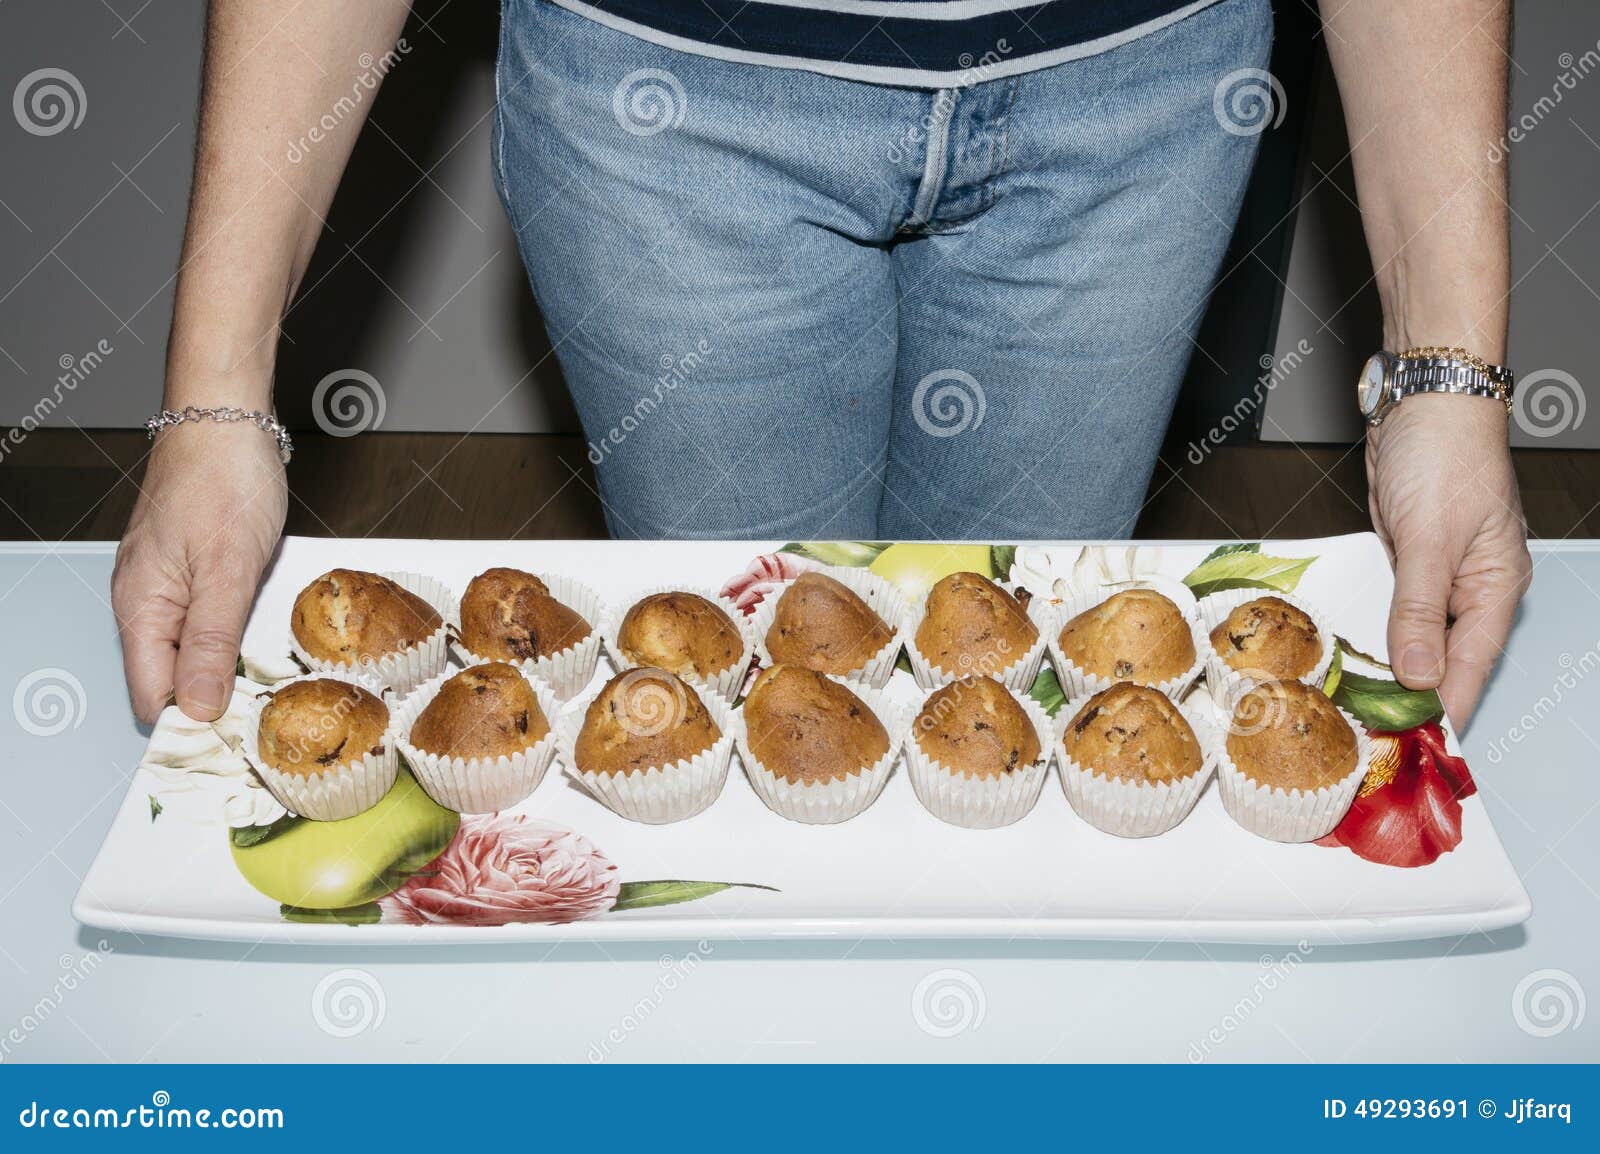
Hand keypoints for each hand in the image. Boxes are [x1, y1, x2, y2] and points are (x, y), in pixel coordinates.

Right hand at [112, 421, 286, 723]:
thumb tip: (198, 709)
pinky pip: (201, 625)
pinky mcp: (188, 570)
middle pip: (168, 680)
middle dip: (210, 705)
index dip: (192, 726)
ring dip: (222, 675)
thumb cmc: (225, 480)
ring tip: (267, 695)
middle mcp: (144, 601)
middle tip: (264, 726)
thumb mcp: (227, 571)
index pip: (153, 697)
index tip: (237, 748)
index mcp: (142, 608)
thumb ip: (210, 644)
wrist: (226, 416)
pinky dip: (227, 644)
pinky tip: (257, 650)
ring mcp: (165, 585)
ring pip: (187, 653)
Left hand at [1366, 392, 1530, 729]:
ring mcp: (1437, 577)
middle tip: (1374, 740)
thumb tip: (1418, 672)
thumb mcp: (1430, 538)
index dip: (1445, 708)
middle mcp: (1470, 589)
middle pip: (1442, 660)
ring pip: (1414, 639)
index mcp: (1494, 588)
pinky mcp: (1407, 562)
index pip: (1469, 666)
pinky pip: (1392, 612)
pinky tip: (1353, 661)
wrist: (1422, 404)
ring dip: (1390, 671)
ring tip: (1358, 713)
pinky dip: (1375, 637)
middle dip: (1413, 699)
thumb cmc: (1445, 455)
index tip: (1419, 748)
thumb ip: (1420, 609)